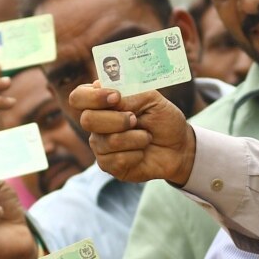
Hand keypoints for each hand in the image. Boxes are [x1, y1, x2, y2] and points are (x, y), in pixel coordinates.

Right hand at [69, 83, 196, 184]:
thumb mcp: (151, 98)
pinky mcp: (108, 165)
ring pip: (106, 141)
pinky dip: (136, 154)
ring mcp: (100, 145)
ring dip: (135, 138)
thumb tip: (108, 95)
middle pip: (87, 120)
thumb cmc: (163, 119)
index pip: (79, 97)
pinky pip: (117, 160)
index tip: (116, 97)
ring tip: (146, 137)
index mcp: (102, 102)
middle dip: (117, 120)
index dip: (93, 97)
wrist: (178, 146)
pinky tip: (142, 152)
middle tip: (135, 119)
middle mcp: (96, 123)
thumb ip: (129, 93)